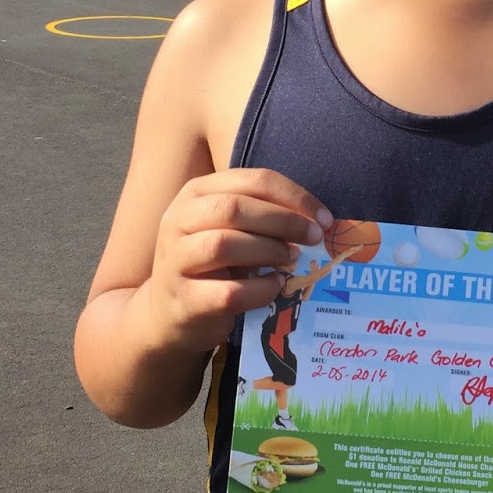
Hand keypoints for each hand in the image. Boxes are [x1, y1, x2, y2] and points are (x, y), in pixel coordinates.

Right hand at [149, 169, 332, 355]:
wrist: (168, 312)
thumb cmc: (211, 264)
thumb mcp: (231, 228)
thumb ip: (263, 216)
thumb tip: (316, 220)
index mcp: (196, 192)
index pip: (252, 180)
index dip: (294, 196)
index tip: (324, 218)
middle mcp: (179, 220)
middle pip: (235, 208)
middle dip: (284, 221)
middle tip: (314, 238)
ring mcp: (175, 260)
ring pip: (225, 245)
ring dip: (269, 251)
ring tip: (291, 259)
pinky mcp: (184, 299)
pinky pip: (229, 292)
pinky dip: (260, 290)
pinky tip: (275, 286)